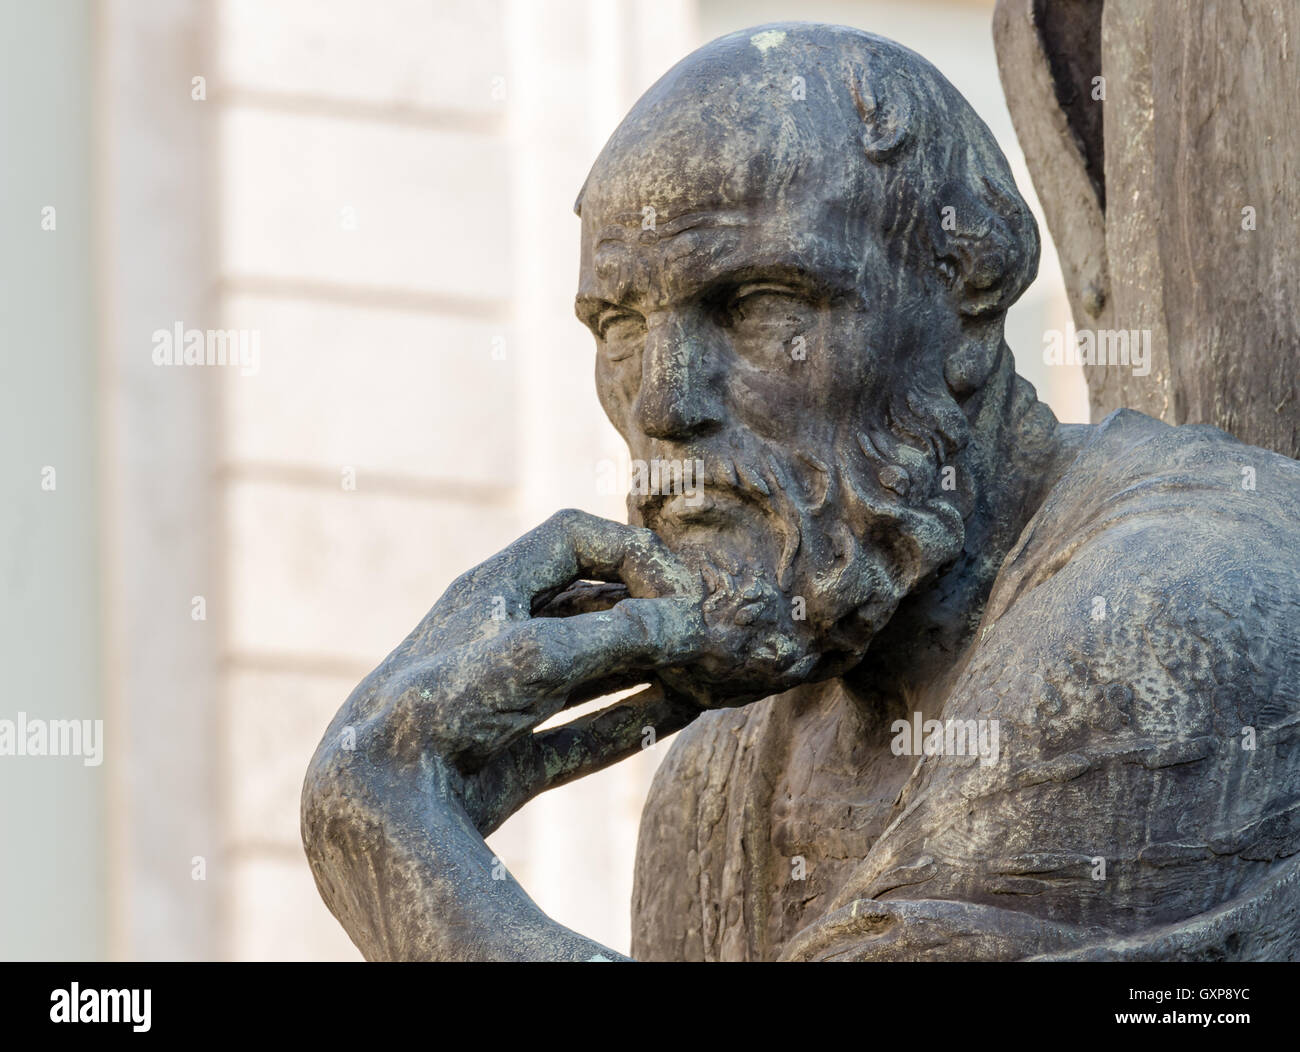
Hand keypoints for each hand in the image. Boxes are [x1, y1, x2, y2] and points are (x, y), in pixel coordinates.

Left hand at [302, 509, 711, 958]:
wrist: (371, 806)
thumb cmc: (443, 705)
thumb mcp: (538, 657)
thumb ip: (619, 637)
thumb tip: (692, 623)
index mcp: (492, 588)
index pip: (578, 538)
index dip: (634, 555)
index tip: (682, 592)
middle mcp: (498, 635)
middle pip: (592, 605)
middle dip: (650, 614)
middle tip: (705, 634)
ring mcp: (505, 698)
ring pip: (593, 670)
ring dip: (649, 667)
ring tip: (707, 672)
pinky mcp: (509, 756)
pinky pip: (584, 728)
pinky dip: (632, 719)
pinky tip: (679, 714)